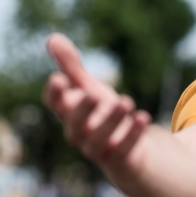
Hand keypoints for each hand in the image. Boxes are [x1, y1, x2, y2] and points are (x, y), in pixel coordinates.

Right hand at [42, 33, 151, 167]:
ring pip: (100, 139)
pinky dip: (133, 134)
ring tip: (126, 102)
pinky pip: (125, 149)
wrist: (126, 150)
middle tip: (93, 94)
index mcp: (69, 114)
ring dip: (112, 121)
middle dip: (83, 110)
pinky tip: (143, 117)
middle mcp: (80, 133)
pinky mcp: (121, 159)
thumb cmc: (101, 115)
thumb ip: (71, 67)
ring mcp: (99, 149)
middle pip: (75, 125)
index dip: (55, 93)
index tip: (58, 78)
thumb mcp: (88, 88)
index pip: (55, 105)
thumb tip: (52, 37)